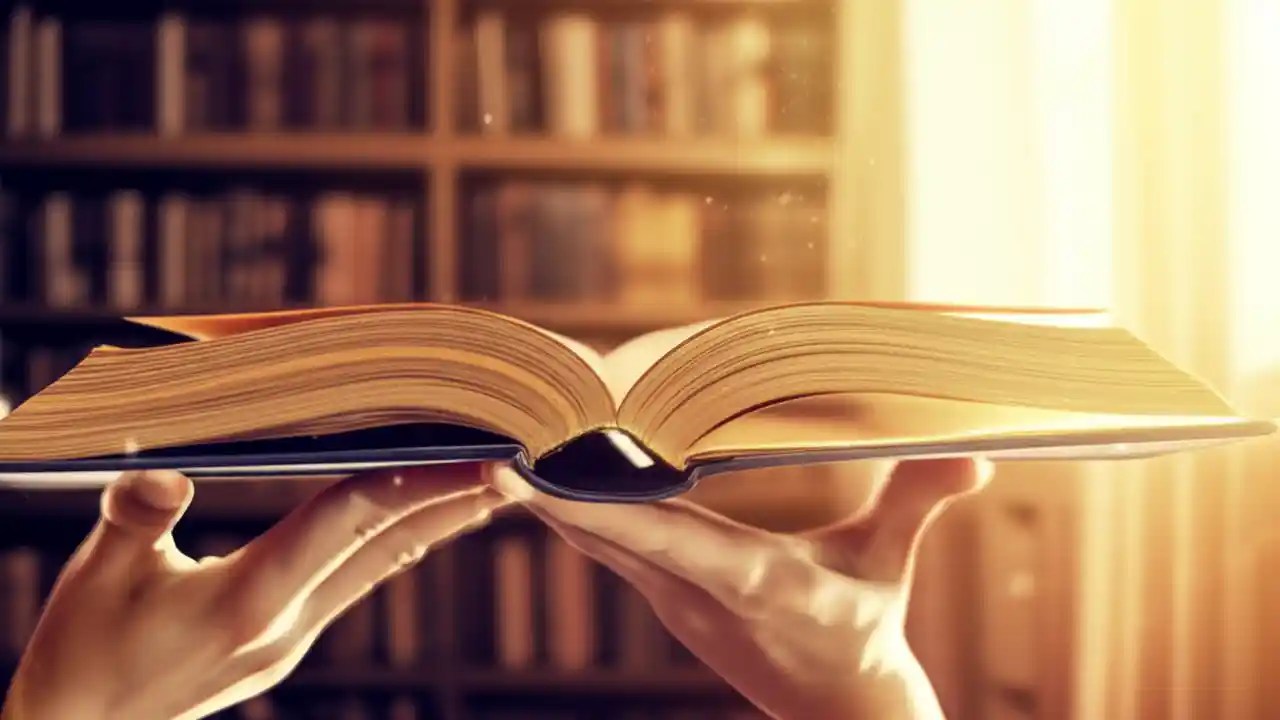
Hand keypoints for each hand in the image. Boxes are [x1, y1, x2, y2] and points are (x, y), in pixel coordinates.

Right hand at [2, 463, 509, 719]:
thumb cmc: (79, 656)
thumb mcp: (98, 578)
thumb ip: (134, 518)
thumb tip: (161, 471)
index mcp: (249, 599)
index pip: (351, 520)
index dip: (416, 480)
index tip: (476, 458)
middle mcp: (284, 623)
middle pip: (385, 546)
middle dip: (451, 503)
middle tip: (513, 466)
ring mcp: (286, 640)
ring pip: (376, 569)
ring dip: (430, 528)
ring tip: (484, 493)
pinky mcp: (278, 647)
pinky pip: (349, 587)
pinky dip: (387, 551)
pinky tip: (412, 535)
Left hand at [493, 458, 990, 719]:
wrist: (836, 708)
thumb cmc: (864, 629)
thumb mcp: (890, 566)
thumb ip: (920, 502)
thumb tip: (976, 454)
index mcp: (744, 578)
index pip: (653, 534)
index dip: (584, 503)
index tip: (520, 469)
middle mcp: (690, 589)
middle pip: (596, 529)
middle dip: (541, 479)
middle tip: (492, 418)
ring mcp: (669, 595)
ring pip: (589, 534)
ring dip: (545, 489)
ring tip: (503, 426)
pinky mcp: (664, 592)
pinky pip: (602, 540)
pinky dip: (568, 504)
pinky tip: (539, 467)